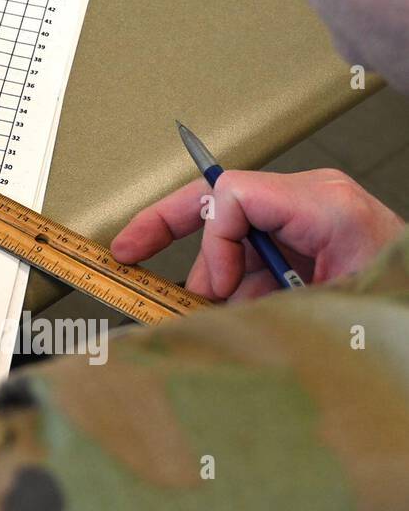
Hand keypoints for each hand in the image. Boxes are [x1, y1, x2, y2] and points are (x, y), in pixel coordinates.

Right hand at [111, 168, 403, 300]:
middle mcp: (313, 199)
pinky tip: (246, 310)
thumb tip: (201, 308)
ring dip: (219, 277)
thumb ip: (258, 304)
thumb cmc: (393, 299)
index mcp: (324, 206)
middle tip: (127, 251)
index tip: (214, 288)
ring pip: (231, 232)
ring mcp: (308, 214)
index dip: (212, 242)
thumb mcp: (324, 308)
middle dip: (169, 228)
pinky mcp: (307, 235)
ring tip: (224, 315)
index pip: (233, 195)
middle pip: (218, 199)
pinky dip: (239, 283)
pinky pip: (253, 250)